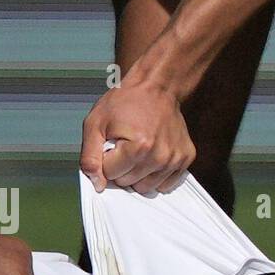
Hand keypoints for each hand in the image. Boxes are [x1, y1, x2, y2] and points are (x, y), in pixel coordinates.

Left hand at [80, 75, 195, 194]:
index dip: (106, 159)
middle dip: (120, 167)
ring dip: (137, 173)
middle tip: (124, 145)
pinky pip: (163, 184)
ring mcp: (175, 159)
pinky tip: (151, 155)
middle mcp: (160, 156)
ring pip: (144, 188)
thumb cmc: (125, 101)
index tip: (112, 143)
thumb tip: (97, 185)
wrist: (156, 86)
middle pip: (127, 183)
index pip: (109, 175)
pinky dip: (154, 175)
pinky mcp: (185, 159)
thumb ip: (89, 157)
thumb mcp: (95, 124)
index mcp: (138, 147)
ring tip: (138, 149)